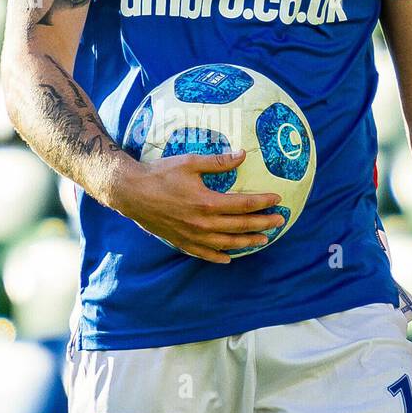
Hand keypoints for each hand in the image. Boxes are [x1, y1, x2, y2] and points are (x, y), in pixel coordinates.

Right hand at [112, 149, 284, 263]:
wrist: (131, 193)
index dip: (263, 202)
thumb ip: (218, 162)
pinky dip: (219, 256)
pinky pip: (204, 253)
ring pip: (227, 243)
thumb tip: (242, 155)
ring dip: (247, 242)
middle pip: (240, 226)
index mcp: (208, 203)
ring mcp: (192, 236)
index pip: (244, 204)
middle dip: (263, 223)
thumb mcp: (190, 162)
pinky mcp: (181, 241)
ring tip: (263, 239)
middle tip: (280, 220)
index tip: (277, 199)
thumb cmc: (160, 174)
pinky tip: (229, 257)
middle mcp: (203, 224)